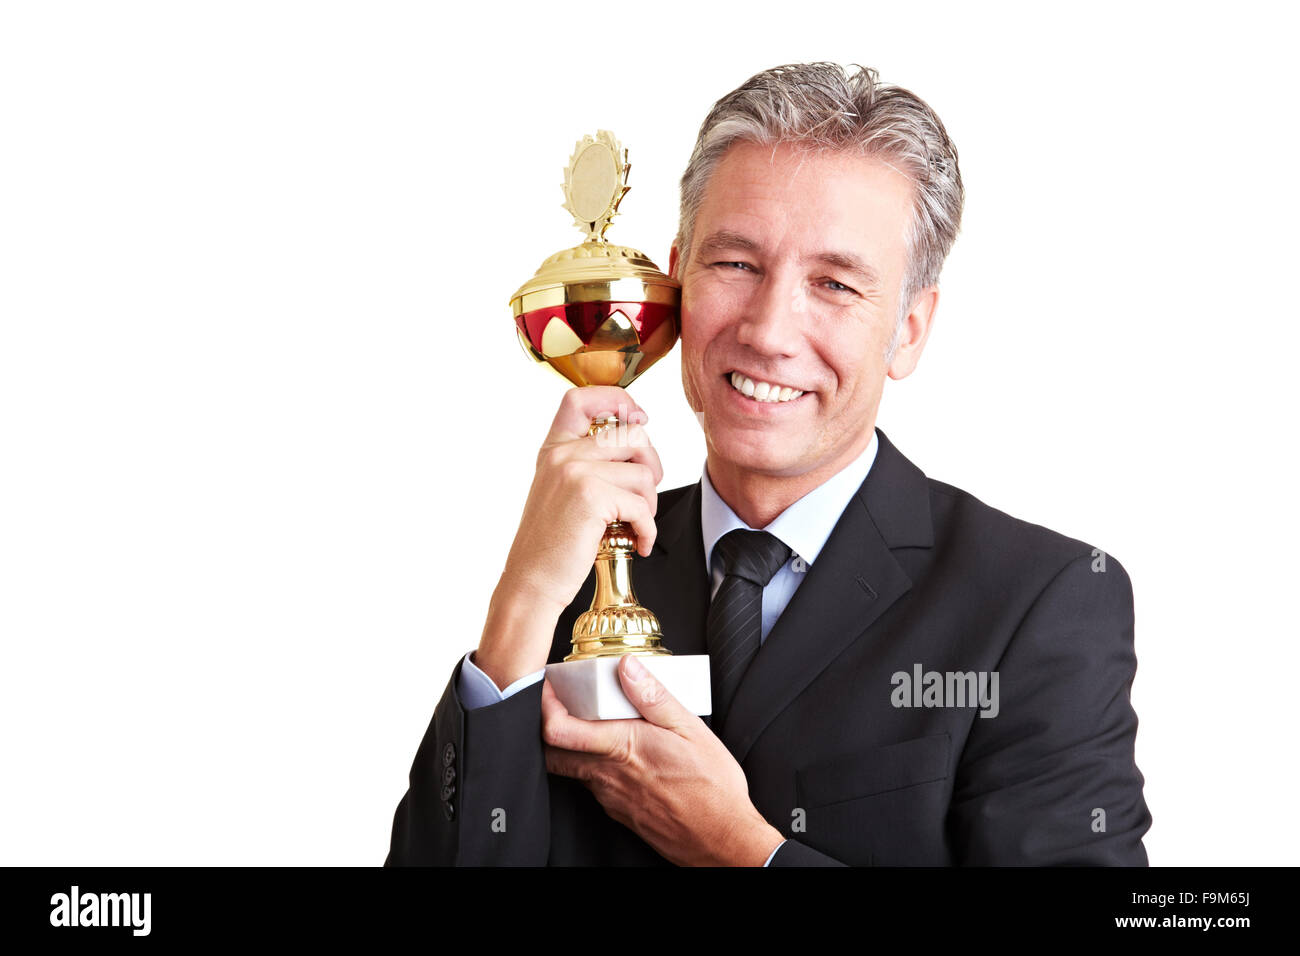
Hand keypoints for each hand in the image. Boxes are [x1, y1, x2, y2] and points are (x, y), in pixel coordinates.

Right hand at [475, 387, 663, 688]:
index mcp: (553, 449)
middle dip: (652, 464)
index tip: (637, 417)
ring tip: (633, 526)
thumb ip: (586, 465)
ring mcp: (575, 472)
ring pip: (643, 473)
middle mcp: (562, 454)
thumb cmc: (550, 545)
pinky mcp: (591, 497)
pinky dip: (647, 529)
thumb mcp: (559, 492)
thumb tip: (636, 445)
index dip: (617, 399)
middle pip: (632, 435)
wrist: (530, 583)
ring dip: (648, 505)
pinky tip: (637, 543)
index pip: (582, 398)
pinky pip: (642, 505)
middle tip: (644, 495)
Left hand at [542, 655, 784, 866]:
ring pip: (572, 768)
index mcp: (622, 747)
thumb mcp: (691, 730)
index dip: (543, 706)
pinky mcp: (617, 810)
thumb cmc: (712, 788)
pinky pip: (593, 783)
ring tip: (598, 723)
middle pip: (552, 752)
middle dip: (548, 726)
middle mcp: (608, 775)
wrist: (722, 840)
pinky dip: (596, 764)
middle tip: (563, 703)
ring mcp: (610, 796)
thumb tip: (627, 667)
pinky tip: (623, 754)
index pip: (558, 731)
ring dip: (573, 744)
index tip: (549, 688)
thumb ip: (654, 697)